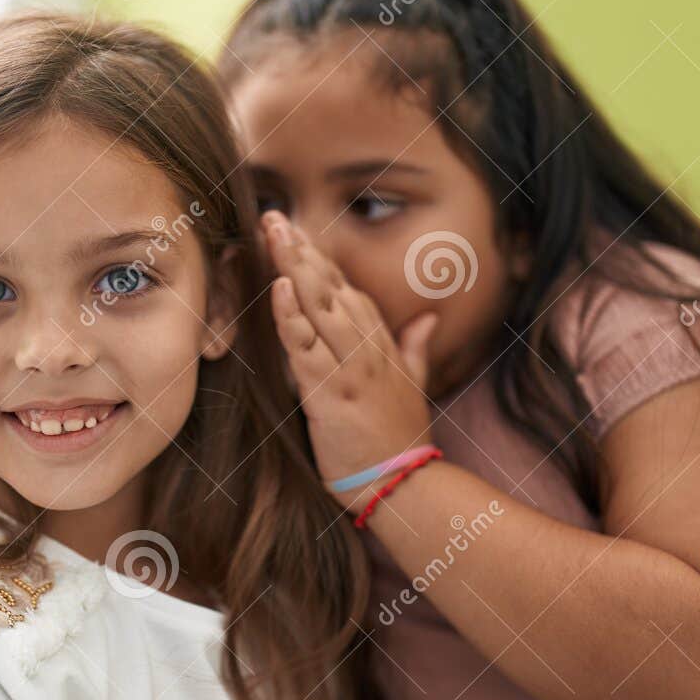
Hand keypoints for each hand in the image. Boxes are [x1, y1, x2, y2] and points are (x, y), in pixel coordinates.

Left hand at [262, 211, 438, 509]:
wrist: (403, 484)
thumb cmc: (401, 440)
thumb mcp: (415, 385)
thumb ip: (416, 347)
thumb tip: (427, 318)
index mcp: (380, 345)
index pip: (348, 291)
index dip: (322, 260)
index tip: (298, 231)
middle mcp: (365, 349)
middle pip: (330, 288)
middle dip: (302, 249)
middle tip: (274, 215)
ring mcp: (348, 368)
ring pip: (318, 307)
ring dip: (293, 267)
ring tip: (273, 232)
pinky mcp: (329, 392)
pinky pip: (305, 347)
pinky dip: (292, 315)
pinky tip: (279, 286)